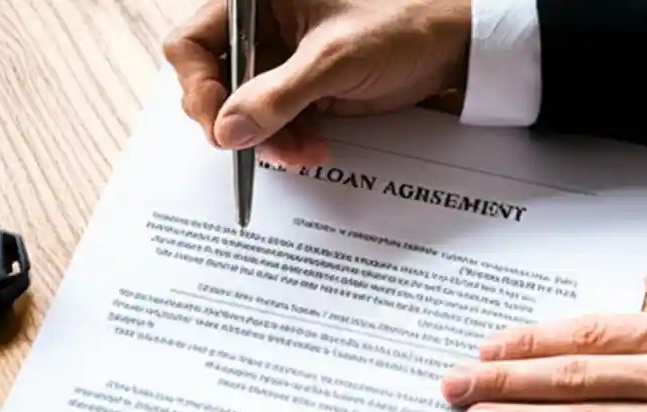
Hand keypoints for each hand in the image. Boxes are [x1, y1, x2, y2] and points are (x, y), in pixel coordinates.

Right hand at [162, 0, 470, 165]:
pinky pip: (275, 122)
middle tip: (254, 149)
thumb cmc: (401, 23)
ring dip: (266, 140)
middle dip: (235, 122)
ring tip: (301, 153)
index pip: (191, 44)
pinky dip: (288, 142)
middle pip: (212, 82)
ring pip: (243, 110)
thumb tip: (227, 131)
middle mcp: (260, 25)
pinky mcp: (302, 86)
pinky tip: (313, 150)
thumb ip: (277, 95)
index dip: (198, 86)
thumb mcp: (334, 59)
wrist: (455, 45)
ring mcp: (280, 58)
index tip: (220, 123)